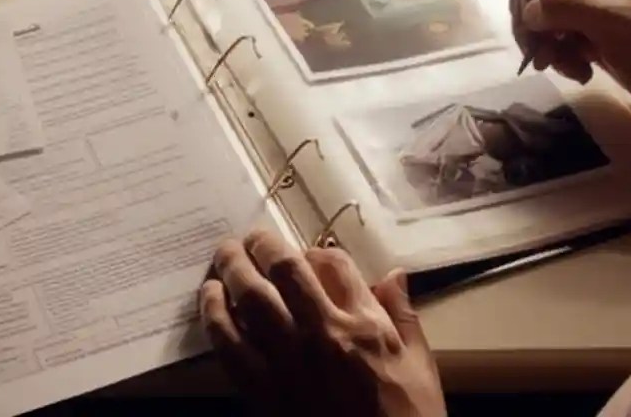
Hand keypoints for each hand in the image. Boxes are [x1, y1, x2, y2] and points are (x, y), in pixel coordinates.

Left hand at [199, 230, 444, 416]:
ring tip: (225, 254)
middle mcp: (323, 335)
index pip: (333, 264)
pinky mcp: (261, 390)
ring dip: (232, 269)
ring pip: (250, 298)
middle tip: (251, 239)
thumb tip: (394, 275)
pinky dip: (214, 314)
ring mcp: (288, 362)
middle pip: (283, 269)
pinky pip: (227, 342)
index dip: (316, 250)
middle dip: (263, 245)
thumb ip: (402, 315)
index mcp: (364, 326)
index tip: (307, 254)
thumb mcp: (420, 366)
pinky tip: (210, 298)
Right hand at [511, 0, 630, 118]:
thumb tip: (527, 12)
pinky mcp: (595, 39)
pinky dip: (563, 60)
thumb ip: (564, 7)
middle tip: (536, 54)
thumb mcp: (613, 19)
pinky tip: (580, 74)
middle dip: (535, 26)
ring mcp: (594, 12)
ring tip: (564, 68)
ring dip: (548, 48)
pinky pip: (561, 44)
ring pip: (547, 24)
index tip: (525, 23)